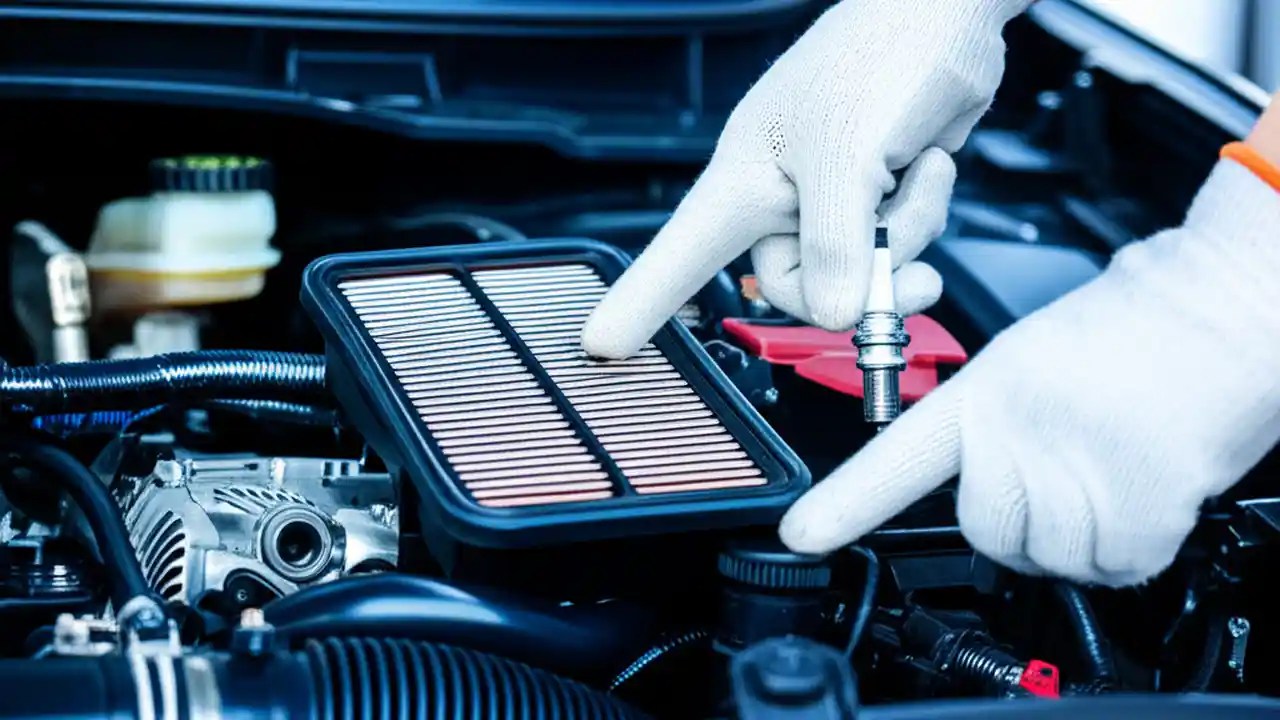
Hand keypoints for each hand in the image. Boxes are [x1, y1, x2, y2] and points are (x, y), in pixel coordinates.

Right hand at [583, 0, 1032, 358]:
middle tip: (896, 263)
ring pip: (858, 270)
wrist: (948, 10)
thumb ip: (835, 244)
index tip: (603, 341)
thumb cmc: (880, 55)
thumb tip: (836, 313)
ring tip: (912, 175)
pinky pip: (895, 243)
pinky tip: (925, 164)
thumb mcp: (847, 156)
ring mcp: (830, 196)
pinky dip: (922, 212)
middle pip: (798, 288)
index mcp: (745, 179)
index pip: (679, 253)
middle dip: (858, 280)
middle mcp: (780, 194)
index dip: (640, 300)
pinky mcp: (874, 193)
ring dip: (904, 235)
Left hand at [779, 160, 1279, 586]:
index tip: (803, 534)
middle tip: (1066, 474)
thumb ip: (999, 423)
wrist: (1226, 300)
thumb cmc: (1144, 322)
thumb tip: (994, 482)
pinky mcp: (1137, 501)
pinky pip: (1116, 564)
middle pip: (987, 531)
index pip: (897, 458)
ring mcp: (1075, 467)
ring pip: (1053, 555)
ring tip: (1113, 469)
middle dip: (1023, 522)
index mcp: (987, 391)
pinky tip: (1145, 487)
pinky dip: (1135, 543)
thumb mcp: (1037, 357)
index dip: (845, 505)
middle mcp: (1019, 431)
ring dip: (1085, 533)